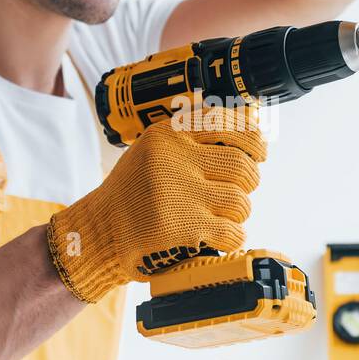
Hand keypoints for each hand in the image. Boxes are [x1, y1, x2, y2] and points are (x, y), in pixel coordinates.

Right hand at [46, 104, 266, 302]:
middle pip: (241, 165)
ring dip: (239, 212)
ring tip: (225, 216)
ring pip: (241, 201)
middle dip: (250, 181)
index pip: (223, 122)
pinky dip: (234, 237)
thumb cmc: (130, 195)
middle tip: (242, 190)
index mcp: (166, 135)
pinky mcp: (185, 226)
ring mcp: (179, 193)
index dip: (251, 137)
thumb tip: (244, 136)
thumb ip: (186, 141)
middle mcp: (173, 159)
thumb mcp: (150, 152)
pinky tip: (224, 237)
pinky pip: (233, 231)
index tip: (261, 150)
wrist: (97, 234)